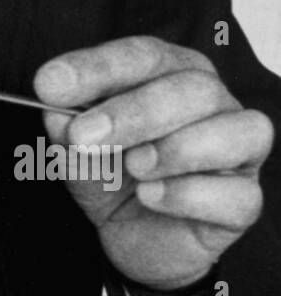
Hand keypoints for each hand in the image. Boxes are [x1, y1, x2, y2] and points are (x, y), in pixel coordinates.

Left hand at [34, 36, 272, 290]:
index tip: (49, 84)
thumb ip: (70, 129)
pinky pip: (237, 193)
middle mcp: (213, 103)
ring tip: (132, 166)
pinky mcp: (245, 201)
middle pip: (193, 88)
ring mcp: (238, 151)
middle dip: (133, 111)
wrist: (134, 239)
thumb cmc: (114, 178)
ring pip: (235, 131)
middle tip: (85, 135)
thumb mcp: (79, 151)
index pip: (143, 55)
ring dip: (174, 148)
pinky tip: (151, 196)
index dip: (97, 67)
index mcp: (171, 74)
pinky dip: (189, 194)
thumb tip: (59, 115)